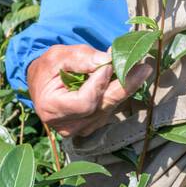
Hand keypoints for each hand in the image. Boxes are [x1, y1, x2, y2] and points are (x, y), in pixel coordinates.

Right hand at [27, 43, 154, 139]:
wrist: (42, 84)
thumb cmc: (48, 69)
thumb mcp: (58, 56)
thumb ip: (80, 58)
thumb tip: (106, 60)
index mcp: (52, 109)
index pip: (84, 102)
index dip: (98, 84)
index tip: (109, 63)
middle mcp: (67, 125)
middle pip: (102, 107)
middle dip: (124, 86)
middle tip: (143, 68)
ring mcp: (80, 129)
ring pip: (109, 108)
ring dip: (124, 87)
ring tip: (137, 69)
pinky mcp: (92, 126)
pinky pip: (110, 109)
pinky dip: (119, 93)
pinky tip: (126, 78)